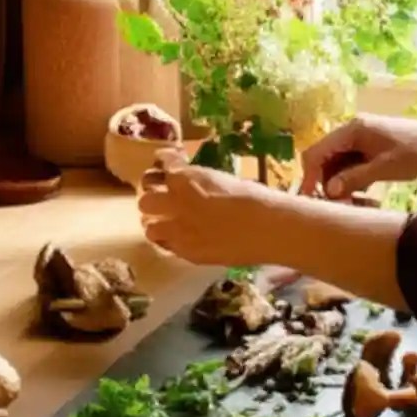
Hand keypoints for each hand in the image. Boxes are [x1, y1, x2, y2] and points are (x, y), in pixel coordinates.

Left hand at [138, 148, 289, 266]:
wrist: (270, 229)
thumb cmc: (258, 198)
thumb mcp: (227, 180)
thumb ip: (202, 181)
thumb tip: (192, 182)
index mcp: (187, 178)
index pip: (164, 164)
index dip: (166, 163)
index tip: (170, 164)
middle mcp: (175, 203)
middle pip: (145, 199)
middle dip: (154, 197)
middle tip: (167, 198)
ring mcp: (178, 231)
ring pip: (148, 226)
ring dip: (158, 221)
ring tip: (171, 222)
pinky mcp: (186, 253)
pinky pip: (166, 246)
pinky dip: (172, 240)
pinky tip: (185, 237)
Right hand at [300, 114, 416, 199]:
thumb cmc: (416, 153)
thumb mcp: (384, 168)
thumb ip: (354, 178)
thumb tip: (328, 190)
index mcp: (352, 129)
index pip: (317, 151)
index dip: (310, 176)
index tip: (310, 199)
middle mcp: (352, 131)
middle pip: (325, 158)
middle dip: (325, 181)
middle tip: (335, 205)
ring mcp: (362, 139)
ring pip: (338, 163)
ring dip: (339, 183)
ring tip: (349, 202)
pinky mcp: (371, 148)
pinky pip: (352, 164)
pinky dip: (352, 179)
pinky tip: (362, 194)